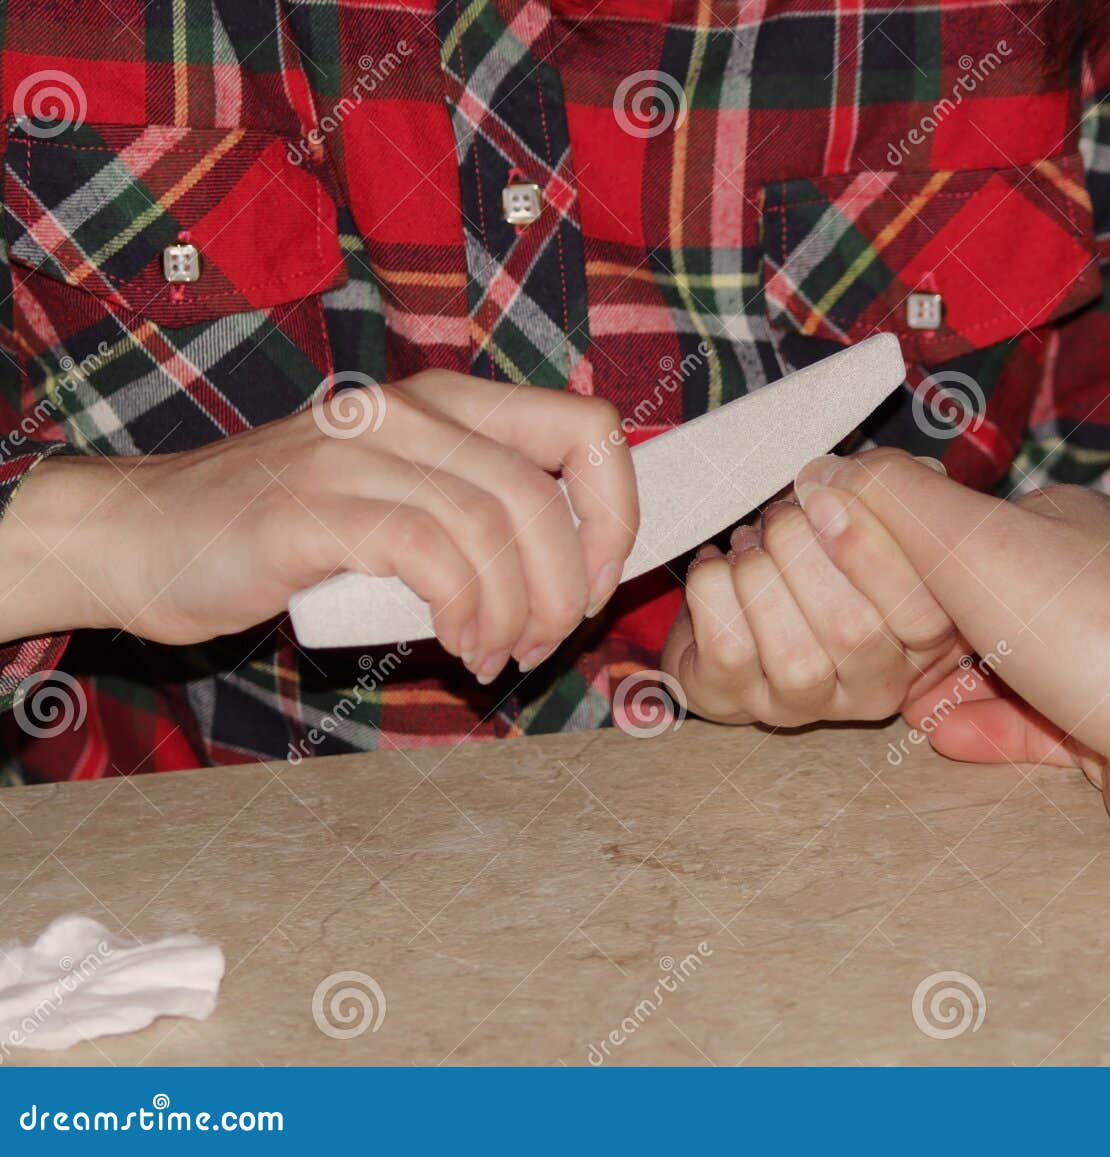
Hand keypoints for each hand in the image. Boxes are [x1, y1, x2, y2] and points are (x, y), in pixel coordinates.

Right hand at [12, 370, 637, 682]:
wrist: (137, 537)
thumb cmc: (279, 535)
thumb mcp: (397, 499)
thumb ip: (473, 509)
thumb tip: (574, 565)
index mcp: (443, 403)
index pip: (587, 427)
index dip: (617, 510)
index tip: (595, 582)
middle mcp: (407, 412)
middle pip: (546, 493)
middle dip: (568, 586)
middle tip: (545, 642)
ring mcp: (357, 453)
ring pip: (496, 525)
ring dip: (519, 611)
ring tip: (498, 656)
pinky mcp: (312, 508)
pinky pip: (432, 553)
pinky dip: (466, 611)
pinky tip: (460, 646)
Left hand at [661, 450, 964, 726]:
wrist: (735, 611)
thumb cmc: (812, 560)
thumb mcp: (862, 523)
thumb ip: (884, 499)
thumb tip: (856, 477)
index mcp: (920, 644)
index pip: (924, 614)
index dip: (873, 551)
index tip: (824, 498)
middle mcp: (872, 688)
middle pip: (854, 631)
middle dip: (803, 553)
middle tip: (778, 514)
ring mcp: (802, 705)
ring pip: (794, 655)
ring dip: (760, 576)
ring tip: (748, 542)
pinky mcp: (734, 701)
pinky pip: (728, 649)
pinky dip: (715, 589)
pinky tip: (717, 565)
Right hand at [792, 451, 1109, 864]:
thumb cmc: (1101, 628)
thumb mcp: (975, 542)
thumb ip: (895, 504)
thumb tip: (826, 469)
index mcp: (1053, 526)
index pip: (951, 531)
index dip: (889, 561)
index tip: (837, 590)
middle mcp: (1079, 588)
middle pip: (969, 605)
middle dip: (910, 630)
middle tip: (856, 653)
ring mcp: (1097, 664)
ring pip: (998, 670)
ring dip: (943, 684)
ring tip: (892, 700)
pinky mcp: (1108, 737)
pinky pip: (1029, 729)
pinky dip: (985, 730)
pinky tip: (942, 736)